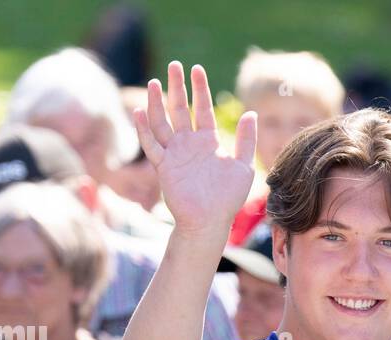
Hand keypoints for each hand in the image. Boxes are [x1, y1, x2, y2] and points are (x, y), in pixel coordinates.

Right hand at [134, 61, 256, 241]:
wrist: (210, 221)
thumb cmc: (228, 198)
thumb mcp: (243, 167)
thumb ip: (246, 140)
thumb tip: (251, 113)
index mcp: (208, 142)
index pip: (201, 109)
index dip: (199, 89)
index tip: (196, 70)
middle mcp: (189, 144)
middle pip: (179, 109)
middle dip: (176, 87)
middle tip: (174, 65)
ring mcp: (174, 154)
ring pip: (162, 122)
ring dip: (157, 103)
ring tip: (155, 82)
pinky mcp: (164, 167)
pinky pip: (152, 145)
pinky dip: (144, 129)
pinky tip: (139, 111)